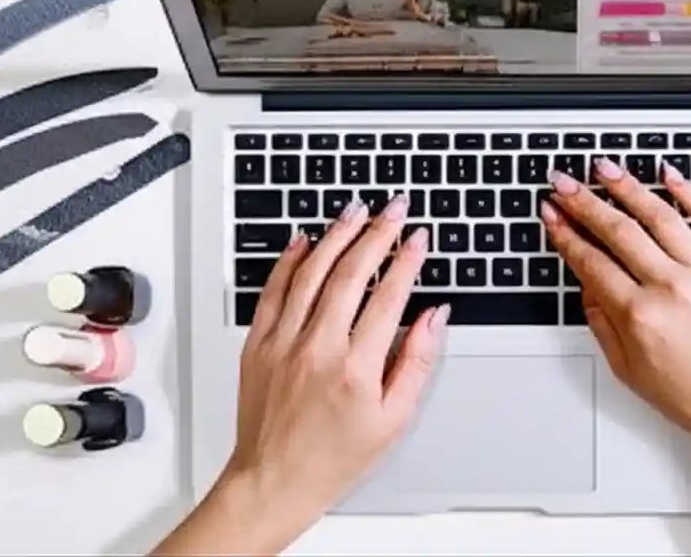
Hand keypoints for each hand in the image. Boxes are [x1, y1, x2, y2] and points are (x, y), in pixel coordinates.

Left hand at [223, 195, 447, 523]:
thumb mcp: (394, 419)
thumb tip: (433, 317)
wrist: (274, 480)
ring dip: (336, 236)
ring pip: (310, 273)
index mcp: (356, 369)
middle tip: (393, 209)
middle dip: (376, 233)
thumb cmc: (334, 457)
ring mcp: (282, 344)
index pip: (388, 297)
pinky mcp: (257, 345)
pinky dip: (289, 261)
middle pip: (350, 274)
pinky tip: (304, 240)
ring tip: (355, 211)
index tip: (418, 238)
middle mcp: (316, 350)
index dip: (406, 260)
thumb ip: (416, 362)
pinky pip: (273, 291)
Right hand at [541, 160, 690, 448]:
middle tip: (565, 183)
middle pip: (619, 231)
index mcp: (641, 316)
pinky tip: (668, 175)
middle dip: (585, 202)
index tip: (552, 215)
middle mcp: (673, 288)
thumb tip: (589, 286)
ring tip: (605, 169)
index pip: (592, 262)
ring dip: (628, 187)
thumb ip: (603, 325)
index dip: (566, 234)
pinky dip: (689, 193)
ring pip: (661, 216)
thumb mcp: (629, 371)